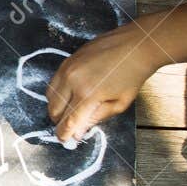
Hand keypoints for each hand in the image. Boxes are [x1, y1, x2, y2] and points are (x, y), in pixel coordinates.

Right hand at [47, 21, 162, 143]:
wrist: (136, 45)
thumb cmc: (132, 76)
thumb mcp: (119, 104)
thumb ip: (95, 119)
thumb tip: (77, 133)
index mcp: (88, 94)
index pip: (68, 122)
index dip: (64, 135)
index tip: (66, 140)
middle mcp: (72, 81)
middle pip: (54, 110)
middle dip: (60, 121)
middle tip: (71, 125)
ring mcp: (67, 68)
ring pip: (49, 96)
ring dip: (56, 107)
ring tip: (70, 109)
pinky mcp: (67, 60)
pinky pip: (53, 82)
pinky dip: (57, 93)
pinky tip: (70, 94)